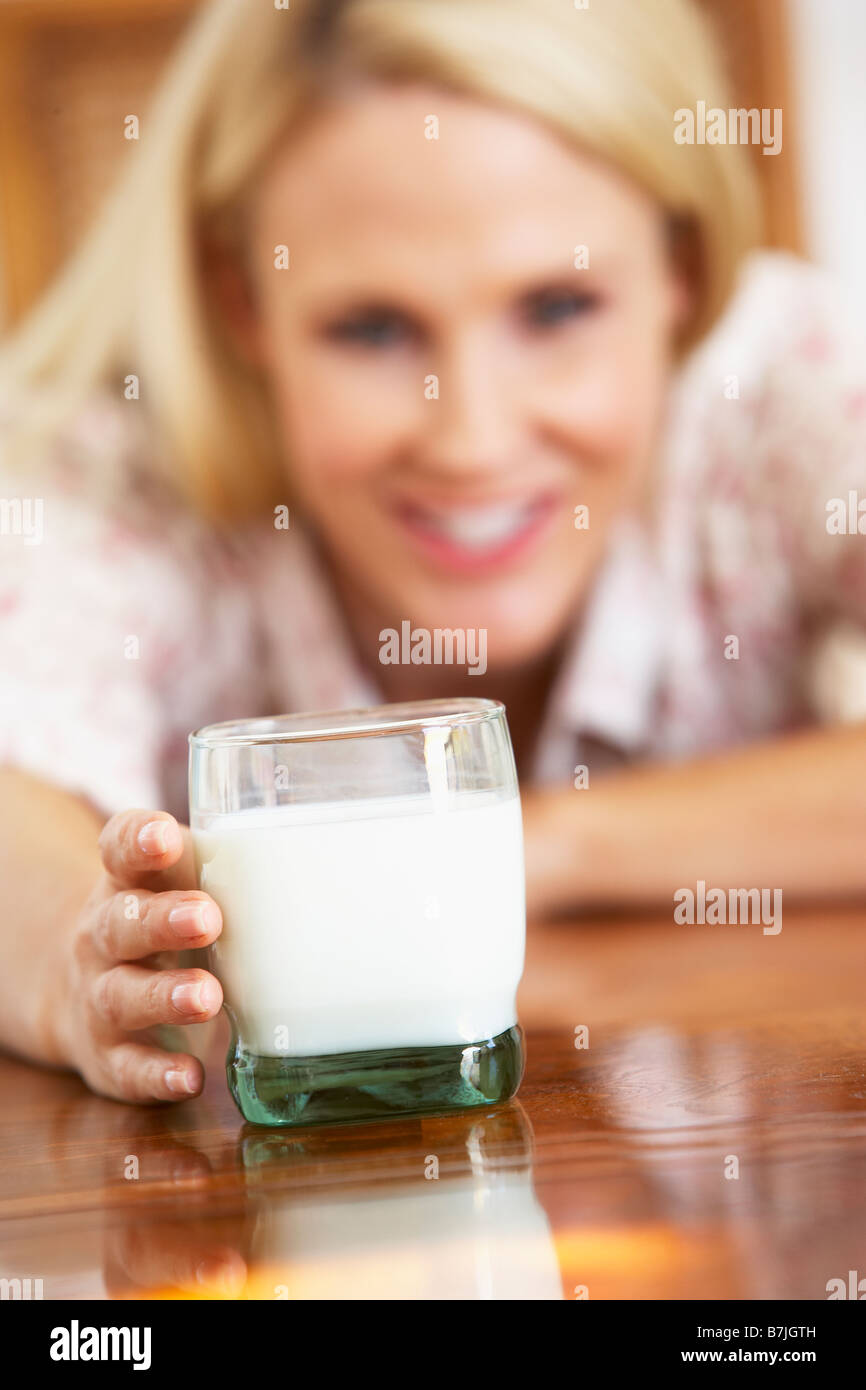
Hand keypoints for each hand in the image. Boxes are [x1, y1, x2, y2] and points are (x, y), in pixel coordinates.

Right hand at [53, 809, 223, 1101]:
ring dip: (164, 997)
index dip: (139, 840)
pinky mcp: (108, 1055)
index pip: (121, 849)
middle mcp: (105, 936)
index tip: (164, 837)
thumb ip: (233, 867)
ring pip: (122, 995)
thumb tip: (339, 864)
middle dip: (163, 921)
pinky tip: (190, 1076)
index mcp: (129, 883)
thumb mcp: (182, 882)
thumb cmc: (161, 920)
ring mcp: (102, 995)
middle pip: (122, 924)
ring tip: (206, 996)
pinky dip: (157, 1075)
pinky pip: (128, 1067)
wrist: (78, 986)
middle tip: (207, 918)